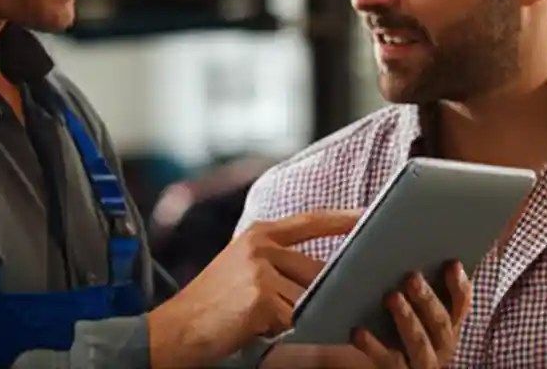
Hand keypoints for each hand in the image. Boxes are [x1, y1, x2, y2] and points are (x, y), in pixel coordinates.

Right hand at [147, 210, 359, 368]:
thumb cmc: (213, 303)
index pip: (310, 221)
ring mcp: (261, 271)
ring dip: (301, 316)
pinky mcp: (261, 298)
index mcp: (259, 235)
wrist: (177, 328)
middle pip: (316, 269)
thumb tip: (321, 272)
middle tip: (330, 302)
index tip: (368, 215)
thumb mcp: (242, 267)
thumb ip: (277, 262)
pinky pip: (294, 319)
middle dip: (325, 291)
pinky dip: (288, 330)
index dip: (342, 218)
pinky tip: (264, 330)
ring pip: (307, 297)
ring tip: (274, 322)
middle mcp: (261, 247)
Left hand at [352, 262, 472, 367]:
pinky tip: (359, 331)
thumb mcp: (412, 302)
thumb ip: (416, 281)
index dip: (459, 284)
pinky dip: (373, 346)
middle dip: (427, 298)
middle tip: (412, 277)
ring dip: (407, 318)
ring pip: (418, 342)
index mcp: (449, 323)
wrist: (384, 358)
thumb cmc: (393, 321)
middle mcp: (441, 344)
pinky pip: (387, 360)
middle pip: (440, 322)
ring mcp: (421, 362)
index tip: (452, 263)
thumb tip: (402, 246)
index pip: (461, 302)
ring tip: (391, 297)